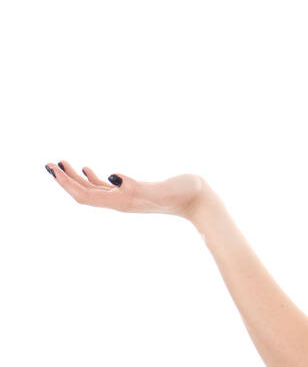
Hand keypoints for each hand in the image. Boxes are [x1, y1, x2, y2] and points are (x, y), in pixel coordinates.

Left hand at [43, 161, 207, 220]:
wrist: (200, 202)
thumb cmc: (184, 193)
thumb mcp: (159, 188)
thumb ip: (135, 186)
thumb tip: (112, 177)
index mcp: (122, 201)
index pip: (85, 195)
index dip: (67, 183)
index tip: (53, 169)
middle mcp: (120, 202)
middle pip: (83, 194)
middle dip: (64, 180)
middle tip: (48, 165)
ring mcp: (126, 199)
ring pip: (91, 191)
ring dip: (74, 179)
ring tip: (61, 164)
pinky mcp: (133, 194)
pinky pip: (104, 189)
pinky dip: (90, 179)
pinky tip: (88, 169)